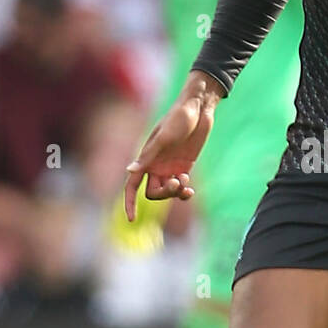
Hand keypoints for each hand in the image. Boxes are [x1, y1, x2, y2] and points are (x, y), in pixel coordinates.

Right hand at [124, 72, 223, 220]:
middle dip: (164, 194)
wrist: (198, 108)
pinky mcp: (184, 166)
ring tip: (186, 184)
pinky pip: (181, 187)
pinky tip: (190, 189)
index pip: (132, 185)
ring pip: (167, 192)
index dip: (130, 202)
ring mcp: (170, 167)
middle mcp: (156, 165)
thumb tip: (129, 171)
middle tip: (177, 184)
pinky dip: (184, 191)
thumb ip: (148, 157)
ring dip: (176, 193)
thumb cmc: (179, 118)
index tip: (131, 219)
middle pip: (153, 192)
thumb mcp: (164, 138)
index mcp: (146, 159)